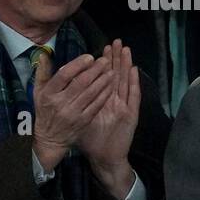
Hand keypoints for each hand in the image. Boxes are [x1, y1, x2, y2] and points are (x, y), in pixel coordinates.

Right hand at [31, 52, 112, 173]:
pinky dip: (105, 94)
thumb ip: (42, 73)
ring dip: (103, 81)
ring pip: (91, 93)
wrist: (50, 138)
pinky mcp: (84, 120)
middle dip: (95, 70)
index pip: (64, 75)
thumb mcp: (38, 92)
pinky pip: (97, 105)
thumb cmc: (45, 111)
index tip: (90, 57)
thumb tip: (44, 54)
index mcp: (48, 93)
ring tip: (112, 71)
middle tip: (105, 61)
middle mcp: (61, 103)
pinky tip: (111, 86)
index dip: (78, 65)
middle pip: (81, 82)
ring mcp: (74, 113)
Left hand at [78, 41, 140, 199]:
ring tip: (126, 50)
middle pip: (116, 76)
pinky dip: (134, 83)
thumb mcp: (80, 118)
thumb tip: (65, 89)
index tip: (102, 49)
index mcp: (103, 100)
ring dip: (126, 65)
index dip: (104, 63)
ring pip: (126, 82)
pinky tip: (134, 70)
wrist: (105, 157)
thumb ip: (75, 103)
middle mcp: (115, 101)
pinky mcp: (130, 114)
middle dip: (116, 59)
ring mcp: (124, 106)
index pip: (104, 78)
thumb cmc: (92, 139)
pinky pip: (133, 96)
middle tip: (116, 42)